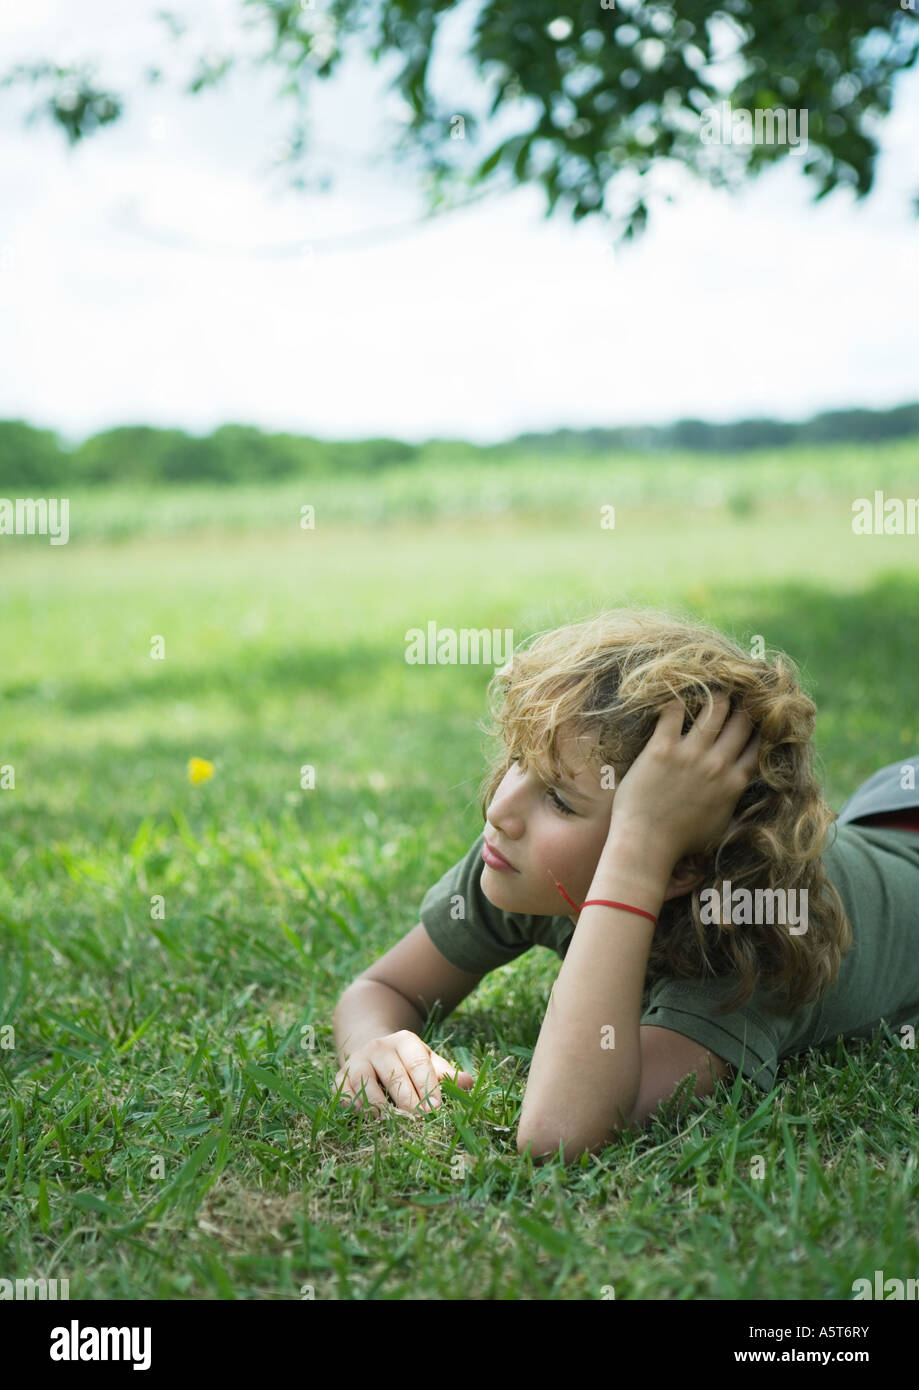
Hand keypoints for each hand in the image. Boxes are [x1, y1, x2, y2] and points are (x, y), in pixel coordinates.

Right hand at [333, 1030, 474, 1118]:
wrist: (373, 1051)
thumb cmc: (408, 1062)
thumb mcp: (428, 1061)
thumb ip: (446, 1074)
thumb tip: (468, 1084)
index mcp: (404, 1041)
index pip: (417, 1065)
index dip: (427, 1088)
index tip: (436, 1110)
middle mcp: (378, 1047)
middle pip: (394, 1077)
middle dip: (408, 1103)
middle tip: (419, 1123)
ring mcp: (357, 1062)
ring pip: (367, 1086)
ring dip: (381, 1109)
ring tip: (393, 1125)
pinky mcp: (340, 1079)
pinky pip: (347, 1097)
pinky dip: (358, 1111)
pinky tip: (371, 1123)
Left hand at [608, 694, 760, 864]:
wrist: (646, 843)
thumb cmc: (681, 842)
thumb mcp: (720, 826)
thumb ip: (732, 804)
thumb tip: (738, 792)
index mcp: (734, 784)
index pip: (757, 746)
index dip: (760, 729)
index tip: (757, 717)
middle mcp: (717, 765)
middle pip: (741, 722)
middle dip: (743, 706)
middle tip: (738, 694)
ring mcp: (690, 754)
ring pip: (714, 709)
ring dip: (716, 697)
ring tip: (713, 690)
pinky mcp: (662, 748)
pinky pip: (673, 712)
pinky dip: (677, 700)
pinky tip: (676, 695)